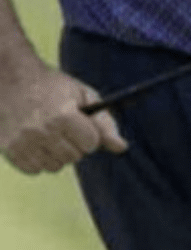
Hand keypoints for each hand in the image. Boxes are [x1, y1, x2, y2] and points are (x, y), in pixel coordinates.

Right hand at [0, 56, 126, 174]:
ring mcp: (23, 141)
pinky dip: (39, 160)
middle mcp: (42, 130)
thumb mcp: (84, 95)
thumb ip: (104, 122)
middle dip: (75, 144)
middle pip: (74, 156)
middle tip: (66, 129)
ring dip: (58, 154)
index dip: (91, 135)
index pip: (91, 143)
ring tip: (51, 135)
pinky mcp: (8, 149)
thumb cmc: (53, 87)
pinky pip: (34, 169)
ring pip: (55, 166)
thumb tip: (122, 148)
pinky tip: (37, 142)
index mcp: (63, 114)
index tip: (83, 126)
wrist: (11, 80)